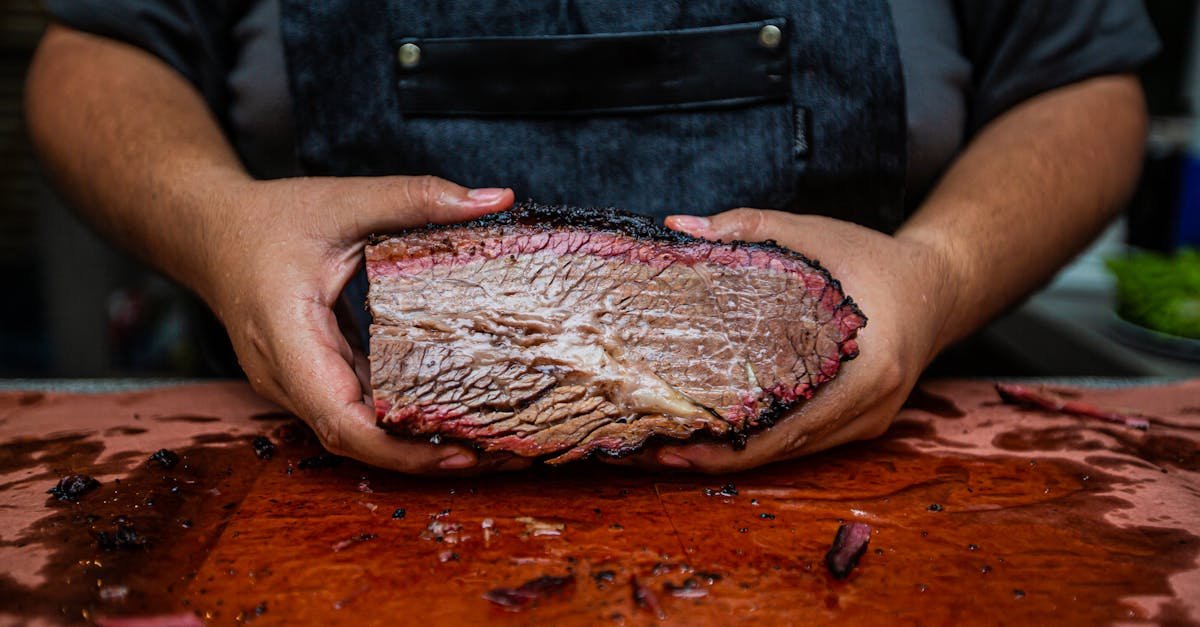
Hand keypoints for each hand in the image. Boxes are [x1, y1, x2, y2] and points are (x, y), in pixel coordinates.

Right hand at [197, 175, 525, 472]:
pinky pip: (355, 409)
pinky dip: (399, 418)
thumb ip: (418, 197)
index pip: (340, 418)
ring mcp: (294, 383)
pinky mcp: (310, 378)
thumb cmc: (270, 218)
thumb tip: (498, 197)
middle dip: (422, 457)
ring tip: (486, 445)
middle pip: (355, 438)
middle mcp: (286, 374)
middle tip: (495, 456)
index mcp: (289, 336)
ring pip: (356, 431)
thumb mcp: (346, 199)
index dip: (397, 449)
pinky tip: (449, 414)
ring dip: (415, 443)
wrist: (209, 231)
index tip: (456, 452)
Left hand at [611, 208, 960, 471]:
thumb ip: (749, 227)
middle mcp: (870, 408)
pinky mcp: (860, 422)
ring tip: (668, 451)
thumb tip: (674, 228)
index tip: (676, 449)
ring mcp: (868, 422)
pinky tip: (713, 436)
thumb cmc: (876, 259)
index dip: (729, 446)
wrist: (940, 285)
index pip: (789, 427)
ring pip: (791, 452)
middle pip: (783, 450)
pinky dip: (758, 442)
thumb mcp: (815, 234)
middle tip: (651, 455)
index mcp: (868, 371)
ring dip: (732, 456)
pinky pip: (804, 440)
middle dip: (716, 458)